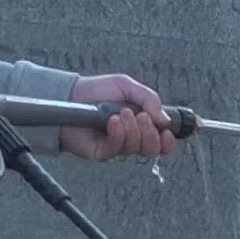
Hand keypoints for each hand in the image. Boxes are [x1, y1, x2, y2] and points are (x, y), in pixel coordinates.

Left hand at [60, 74, 176, 161]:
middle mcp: (130, 137)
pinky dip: (118, 133)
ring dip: (133, 130)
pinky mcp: (101, 152)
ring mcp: (116, 146)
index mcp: (140, 124)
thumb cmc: (98, 90)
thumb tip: (165, 120)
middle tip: (141, 116)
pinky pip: (117, 148)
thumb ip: (149, 99)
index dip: (167, 141)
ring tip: (121, 113)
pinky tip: (112, 121)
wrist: (71, 94)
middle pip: (152, 149)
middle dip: (151, 133)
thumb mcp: (127, 86)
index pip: (160, 141)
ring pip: (136, 148)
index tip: (167, 131)